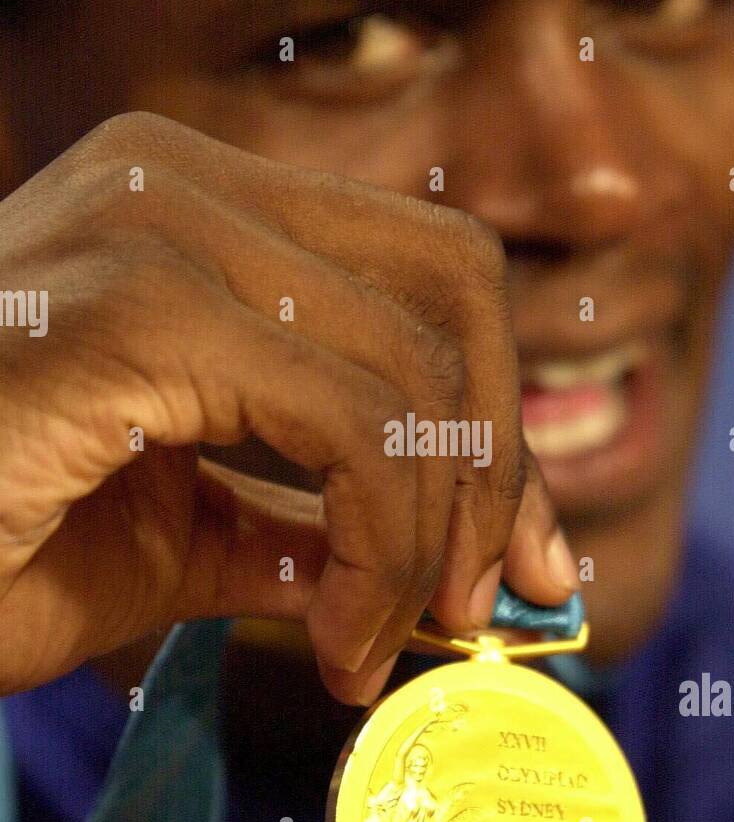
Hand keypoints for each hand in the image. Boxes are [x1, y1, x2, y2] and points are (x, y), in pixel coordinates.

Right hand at [0, 112, 577, 699]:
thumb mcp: (180, 536)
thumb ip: (305, 528)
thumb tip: (432, 564)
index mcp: (200, 207)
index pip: (429, 275)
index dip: (499, 417)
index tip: (513, 554)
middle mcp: (180, 180)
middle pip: (454, 289)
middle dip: (496, 465)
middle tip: (478, 602)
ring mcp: (154, 223)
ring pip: (413, 365)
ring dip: (432, 532)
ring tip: (380, 642)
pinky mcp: (131, 304)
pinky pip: (350, 424)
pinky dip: (380, 548)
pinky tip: (336, 642)